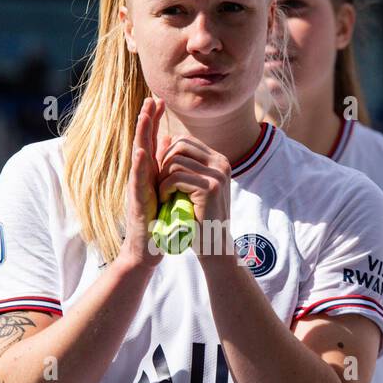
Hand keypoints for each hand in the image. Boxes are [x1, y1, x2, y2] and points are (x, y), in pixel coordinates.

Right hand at [119, 97, 165, 268]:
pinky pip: (138, 180)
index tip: (160, 100)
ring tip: (144, 115)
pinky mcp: (136, 200)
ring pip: (138, 156)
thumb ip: (162, 164)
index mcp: (149, 171)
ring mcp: (136, 186)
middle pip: (142, 141)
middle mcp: (140, 176)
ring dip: (140, 135)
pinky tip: (141, 151)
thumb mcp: (161, 185)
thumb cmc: (155, 220)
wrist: (147, 248)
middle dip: (147, 119)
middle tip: (152, 97)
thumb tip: (168, 140)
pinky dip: (139, 165)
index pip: (151, 140)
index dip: (154, 120)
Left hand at [156, 129, 231, 261]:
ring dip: (163, 178)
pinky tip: (166, 200)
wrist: (213, 245)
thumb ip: (183, 162)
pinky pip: (176, 176)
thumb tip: (165, 137)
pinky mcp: (210, 188)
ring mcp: (218, 174)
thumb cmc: (198, 216)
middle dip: (164, 163)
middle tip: (162, 184)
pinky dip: (165, 188)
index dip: (168, 155)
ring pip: (175, 160)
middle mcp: (221, 163)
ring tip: (164, 194)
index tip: (165, 176)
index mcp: (218, 160)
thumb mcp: (191, 184)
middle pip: (179, 145)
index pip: (184, 141)